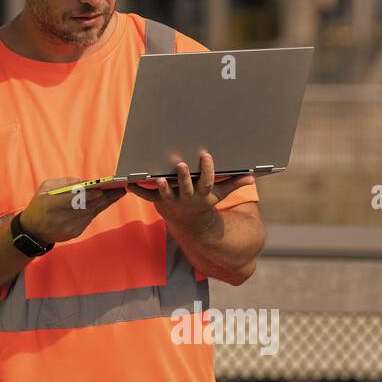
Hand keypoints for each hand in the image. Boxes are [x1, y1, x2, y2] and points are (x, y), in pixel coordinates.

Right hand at [17, 177, 126, 245]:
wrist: (33, 230)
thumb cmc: (39, 204)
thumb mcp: (45, 188)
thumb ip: (65, 183)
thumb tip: (86, 182)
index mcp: (50, 205)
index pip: (72, 200)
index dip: (87, 195)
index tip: (100, 189)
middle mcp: (60, 218)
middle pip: (86, 207)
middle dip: (104, 197)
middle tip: (118, 188)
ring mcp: (68, 228)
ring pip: (91, 213)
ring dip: (106, 202)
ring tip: (118, 193)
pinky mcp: (75, 233)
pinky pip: (89, 218)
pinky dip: (98, 208)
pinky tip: (107, 201)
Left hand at [128, 152, 254, 239]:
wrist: (191, 225)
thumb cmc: (205, 203)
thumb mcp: (220, 194)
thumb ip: (233, 184)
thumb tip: (252, 177)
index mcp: (202, 194)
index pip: (206, 181)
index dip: (207, 169)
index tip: (206, 156)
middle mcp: (187, 197)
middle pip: (185, 187)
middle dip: (184, 177)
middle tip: (181, 164)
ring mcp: (171, 200)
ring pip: (166, 193)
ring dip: (162, 186)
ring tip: (158, 178)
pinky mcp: (158, 202)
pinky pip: (147, 196)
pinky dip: (138, 190)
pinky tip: (129, 183)